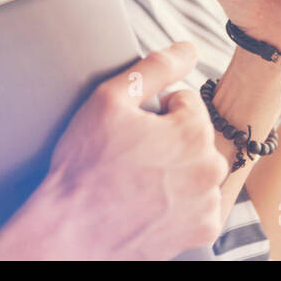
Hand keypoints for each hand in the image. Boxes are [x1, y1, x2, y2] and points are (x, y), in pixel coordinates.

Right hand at [38, 42, 226, 259]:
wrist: (70, 232)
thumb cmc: (85, 167)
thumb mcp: (109, 100)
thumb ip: (155, 68)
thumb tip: (188, 48)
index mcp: (193, 130)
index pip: (185, 101)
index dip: (154, 110)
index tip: (131, 131)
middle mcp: (210, 167)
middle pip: (194, 135)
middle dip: (168, 139)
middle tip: (129, 157)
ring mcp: (208, 202)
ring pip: (196, 168)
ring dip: (175, 169)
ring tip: (137, 181)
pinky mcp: (202, 230)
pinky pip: (198, 202)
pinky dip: (180, 202)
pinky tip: (149, 203)